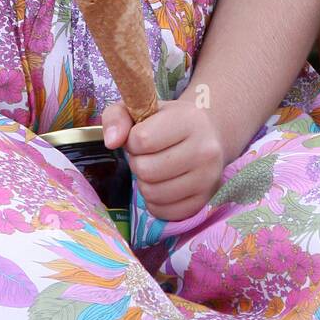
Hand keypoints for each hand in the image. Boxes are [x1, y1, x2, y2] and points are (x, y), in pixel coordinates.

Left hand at [101, 96, 224, 222]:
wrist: (207, 135)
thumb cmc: (168, 121)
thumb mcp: (142, 107)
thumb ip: (117, 116)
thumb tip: (111, 142)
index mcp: (189, 120)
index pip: (142, 139)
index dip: (131, 141)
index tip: (139, 137)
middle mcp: (205, 150)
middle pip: (146, 170)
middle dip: (137, 163)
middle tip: (146, 156)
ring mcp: (207, 179)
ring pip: (153, 193)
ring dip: (145, 183)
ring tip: (155, 169)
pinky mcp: (204, 201)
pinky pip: (164, 212)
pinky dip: (155, 202)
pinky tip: (162, 185)